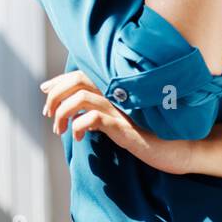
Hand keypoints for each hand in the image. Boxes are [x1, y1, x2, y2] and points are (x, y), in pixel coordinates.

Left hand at [40, 69, 193, 175]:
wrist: (177, 148)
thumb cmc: (149, 136)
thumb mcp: (121, 123)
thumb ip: (102, 115)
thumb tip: (78, 117)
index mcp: (116, 91)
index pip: (82, 74)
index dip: (60, 79)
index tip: (45, 88)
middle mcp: (117, 95)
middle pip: (78, 80)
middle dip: (55, 95)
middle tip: (48, 113)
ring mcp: (121, 110)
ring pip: (81, 98)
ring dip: (62, 113)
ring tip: (60, 129)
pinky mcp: (124, 126)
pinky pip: (93, 118)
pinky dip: (79, 126)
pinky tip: (80, 137)